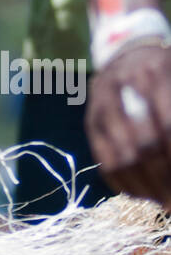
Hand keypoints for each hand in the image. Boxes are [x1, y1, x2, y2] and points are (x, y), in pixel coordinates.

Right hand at [88, 44, 170, 207]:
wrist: (128, 52)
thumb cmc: (166, 73)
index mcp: (156, 72)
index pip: (167, 125)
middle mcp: (124, 84)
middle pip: (144, 144)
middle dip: (163, 179)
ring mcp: (101, 102)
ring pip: (121, 156)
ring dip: (144, 188)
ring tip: (162, 202)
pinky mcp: (90, 118)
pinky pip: (103, 160)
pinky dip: (122, 184)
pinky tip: (140, 194)